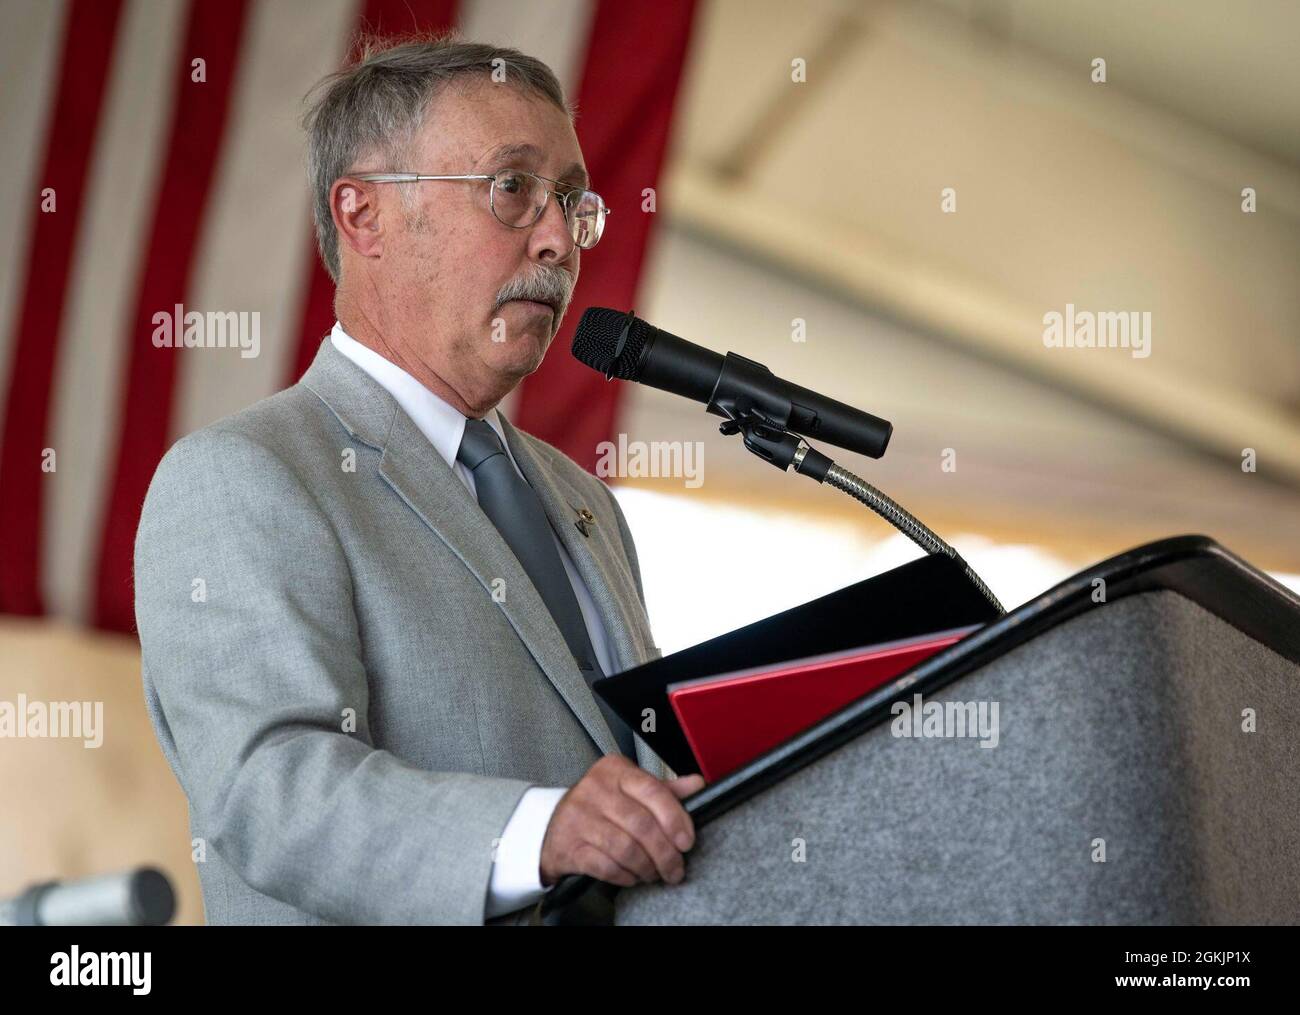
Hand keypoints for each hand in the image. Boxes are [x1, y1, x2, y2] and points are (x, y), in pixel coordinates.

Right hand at [539, 755, 705, 887]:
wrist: (555, 827)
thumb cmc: (600, 807)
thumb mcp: (631, 790)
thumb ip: (665, 790)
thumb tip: (698, 785)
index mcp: (615, 770)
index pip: (653, 791)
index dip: (675, 819)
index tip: (687, 841)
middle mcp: (595, 788)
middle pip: (642, 825)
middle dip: (665, 853)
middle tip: (675, 868)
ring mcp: (579, 816)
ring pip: (625, 848)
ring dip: (646, 867)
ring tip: (654, 873)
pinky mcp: (568, 845)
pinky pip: (606, 866)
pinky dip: (625, 876)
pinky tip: (632, 876)